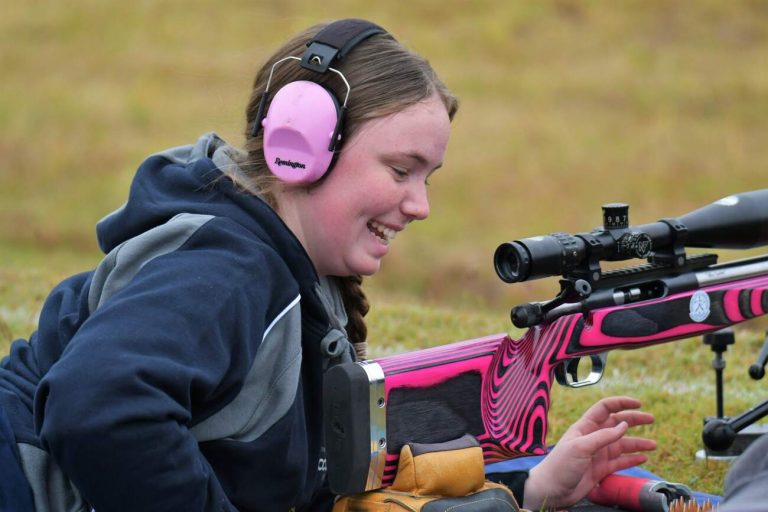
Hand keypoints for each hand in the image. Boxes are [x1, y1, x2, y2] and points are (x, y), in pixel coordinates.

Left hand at [522, 396, 655, 510]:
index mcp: (585, 427)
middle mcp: (593, 438)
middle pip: (617, 424)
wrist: (551, 491)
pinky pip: (620, 461)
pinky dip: (632, 459)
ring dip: (637, 443)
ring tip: (653, 445)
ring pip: (622, 444)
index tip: (638, 403)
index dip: (621, 403)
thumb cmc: (560, 466)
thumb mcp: (580, 447)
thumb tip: (624, 425)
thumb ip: (603, 436)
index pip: (605, 408)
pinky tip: (643, 457)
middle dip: (634, 420)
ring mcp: (597, 454)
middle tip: (651, 419)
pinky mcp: (600, 469)